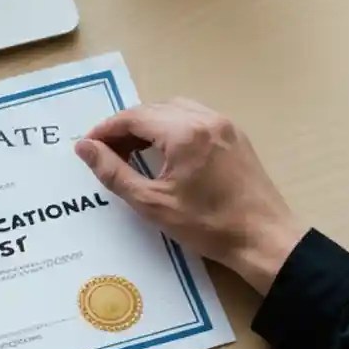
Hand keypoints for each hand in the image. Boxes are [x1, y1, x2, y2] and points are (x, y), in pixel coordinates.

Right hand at [74, 98, 306, 294]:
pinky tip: (164, 153)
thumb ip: (113, 172)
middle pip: (152, 109)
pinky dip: (171, 127)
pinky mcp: (235, 135)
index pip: (133, 117)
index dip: (105, 130)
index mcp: (184, 133)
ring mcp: (223, 124)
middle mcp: (205, 118)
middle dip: (124, 128)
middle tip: (106, 154)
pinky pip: (194, 117)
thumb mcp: (151, 203)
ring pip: (173, 109)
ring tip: (132, 153)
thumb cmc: (207, 225)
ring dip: (148, 125)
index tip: (87, 147)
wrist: (264, 239)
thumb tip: (84, 147)